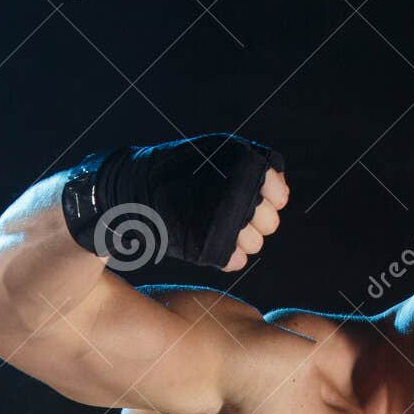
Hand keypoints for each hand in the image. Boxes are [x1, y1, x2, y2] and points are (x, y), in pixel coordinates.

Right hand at [68, 134, 287, 271]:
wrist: (133, 188)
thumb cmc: (176, 169)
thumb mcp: (215, 152)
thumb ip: (250, 167)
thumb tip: (280, 190)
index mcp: (242, 165)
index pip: (279, 194)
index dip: (271, 200)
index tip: (254, 199)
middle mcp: (238, 194)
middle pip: (270, 222)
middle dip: (257, 222)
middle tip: (233, 216)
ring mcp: (224, 222)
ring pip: (255, 244)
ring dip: (241, 240)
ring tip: (218, 228)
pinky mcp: (209, 246)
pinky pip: (237, 260)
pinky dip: (227, 256)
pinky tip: (211, 243)